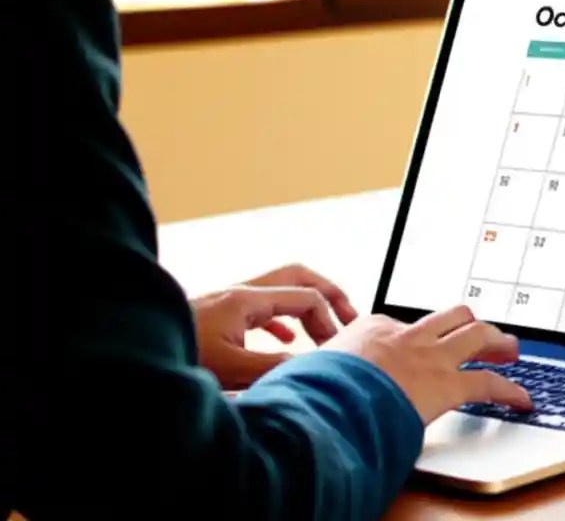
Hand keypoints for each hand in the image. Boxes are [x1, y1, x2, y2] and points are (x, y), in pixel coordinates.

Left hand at [192, 265, 358, 389]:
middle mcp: (240, 294)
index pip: (307, 296)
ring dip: (307, 305)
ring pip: (281, 289)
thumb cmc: (178, 357)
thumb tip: (310, 363)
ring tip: (325, 330)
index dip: (330, 319)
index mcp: (247, 300)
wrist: (134, 351)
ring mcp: (228, 302)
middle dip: (329, 292)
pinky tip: (288, 341)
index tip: (338, 347)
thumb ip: (275, 364)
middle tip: (350, 316)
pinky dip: (285, 319)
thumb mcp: (231, 368)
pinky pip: (264, 307)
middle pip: (298, 275)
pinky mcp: (219, 316)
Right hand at [323, 306, 532, 423]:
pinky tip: (522, 399)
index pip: (402, 326)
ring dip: (498, 341)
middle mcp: (406, 335)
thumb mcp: (303, 372)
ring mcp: (429, 356)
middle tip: (485, 334)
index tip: (421, 345)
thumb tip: (288, 382)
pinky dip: (510, 390)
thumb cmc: (311, 391)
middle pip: (450, 317)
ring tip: (511, 350)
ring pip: (476, 335)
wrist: (326, 402)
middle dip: (470, 324)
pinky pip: (488, 383)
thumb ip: (309, 373)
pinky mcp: (447, 384)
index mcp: (371, 329)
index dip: (417, 337)